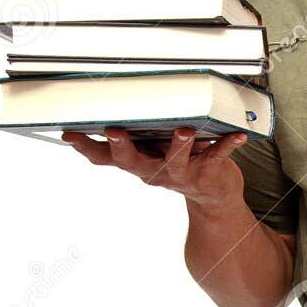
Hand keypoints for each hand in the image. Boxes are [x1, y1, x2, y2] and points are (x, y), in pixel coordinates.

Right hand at [60, 126, 248, 210]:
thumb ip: (127, 138)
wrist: (213, 196)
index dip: (85, 147)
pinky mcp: (208, 171)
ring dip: (179, 145)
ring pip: (176, 160)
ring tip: (183, 130)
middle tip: (115, 131)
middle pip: (133, 161)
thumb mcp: (147, 154)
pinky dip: (227, 145)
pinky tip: (237, 135)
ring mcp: (181, 173)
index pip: (104, 157)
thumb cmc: (178, 163)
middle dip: (122, 146)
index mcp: (138, 163)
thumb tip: (96, 110)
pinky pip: (217, 156)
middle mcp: (155, 171)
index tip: (70, 134)